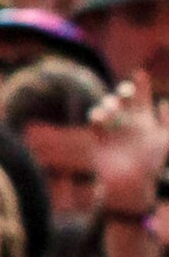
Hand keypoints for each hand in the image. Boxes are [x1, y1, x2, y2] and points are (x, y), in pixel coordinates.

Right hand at [92, 80, 167, 221]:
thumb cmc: (151, 162)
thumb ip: (167, 123)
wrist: (132, 182)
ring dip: (110, 106)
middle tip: (127, 93)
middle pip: (122, 100)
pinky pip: (95, 123)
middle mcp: (126, 122)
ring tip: (113, 110)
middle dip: (123, 93)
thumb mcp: (165, 141)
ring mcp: (112, 129)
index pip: (141, 98)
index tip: (141, 74)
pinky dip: (97, 118)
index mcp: (143, 120)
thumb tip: (165, 103)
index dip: (141, 85)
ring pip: (107, 108)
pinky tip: (101, 120)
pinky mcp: (99, 138)